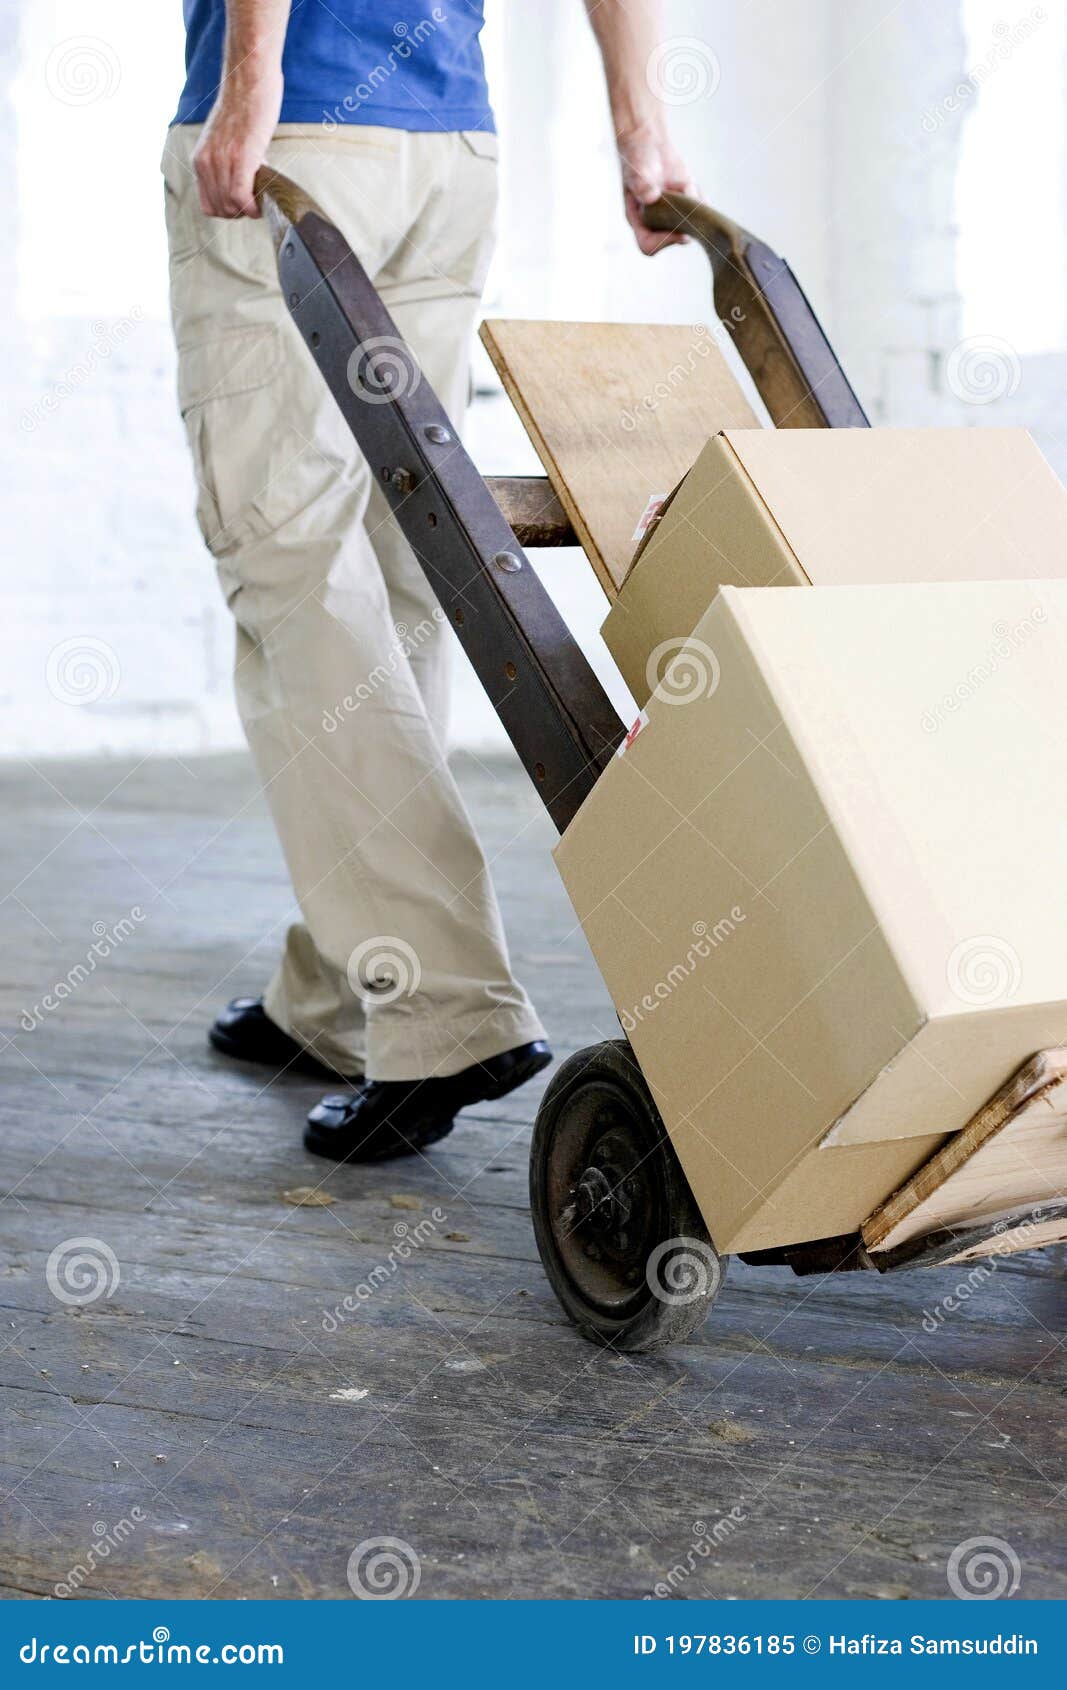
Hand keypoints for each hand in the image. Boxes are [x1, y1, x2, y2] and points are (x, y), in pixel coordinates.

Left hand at [192, 66, 282, 218]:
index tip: (244, 204)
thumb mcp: (224, 140)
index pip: (208, 205)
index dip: (228, 211)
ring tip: (260, 199)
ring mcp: (221, 161)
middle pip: (220, 210)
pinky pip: (240, 197)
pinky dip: (252, 207)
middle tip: (255, 202)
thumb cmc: (243, 105)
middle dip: (240, 213)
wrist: (247, 79)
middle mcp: (206, 162)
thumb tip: (243, 182)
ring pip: (230, 207)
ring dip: (248, 211)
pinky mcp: (240, 157)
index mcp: (200, 159)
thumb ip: (226, 161)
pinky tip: (261, 203)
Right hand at [617, 122, 696, 255]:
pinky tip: (688, 183)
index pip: (648, 246)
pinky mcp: (685, 206)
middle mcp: (655, 223)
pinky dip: (700, 198)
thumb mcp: (636, 169)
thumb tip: (651, 197)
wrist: (647, 145)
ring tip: (683, 184)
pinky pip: (700, 212)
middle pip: (675, 238)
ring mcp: (672, 216)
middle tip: (685, 197)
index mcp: (638, 220)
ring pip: (691, 226)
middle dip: (684, 222)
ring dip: (693, 206)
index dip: (663, 242)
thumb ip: (641, 183)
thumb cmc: (637, 158)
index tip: (675, 227)